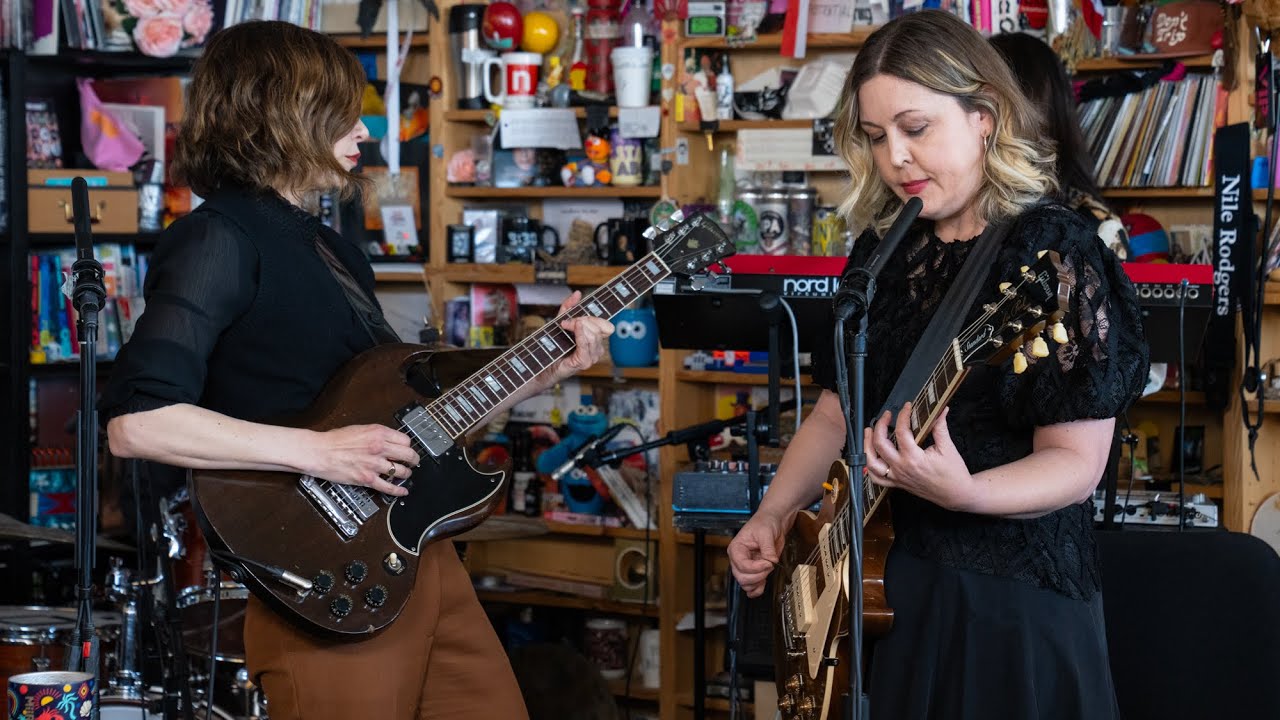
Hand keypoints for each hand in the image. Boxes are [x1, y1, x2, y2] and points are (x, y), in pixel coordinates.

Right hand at [305, 424, 419, 496]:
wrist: (319, 452)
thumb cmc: (334, 440)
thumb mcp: (360, 429)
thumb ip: (377, 435)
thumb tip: (389, 440)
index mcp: (378, 433)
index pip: (405, 440)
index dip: (408, 446)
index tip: (407, 449)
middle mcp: (379, 448)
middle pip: (408, 455)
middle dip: (413, 460)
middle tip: (414, 462)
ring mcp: (374, 464)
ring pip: (401, 471)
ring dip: (406, 474)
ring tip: (406, 474)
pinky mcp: (367, 479)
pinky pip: (388, 487)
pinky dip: (398, 490)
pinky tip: (403, 491)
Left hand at [553, 290, 614, 378]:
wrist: (544, 363)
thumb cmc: (554, 345)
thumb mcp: (562, 321)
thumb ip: (570, 306)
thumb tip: (578, 293)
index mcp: (596, 340)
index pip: (606, 326)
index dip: (593, 318)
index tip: (578, 317)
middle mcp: (597, 349)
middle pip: (598, 328)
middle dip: (582, 320)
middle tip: (566, 322)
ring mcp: (592, 357)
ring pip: (593, 335)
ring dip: (577, 326)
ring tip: (565, 326)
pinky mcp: (584, 362)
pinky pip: (586, 344)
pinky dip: (580, 334)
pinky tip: (573, 329)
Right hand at [727, 509, 790, 597]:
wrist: (773, 523)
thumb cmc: (765, 523)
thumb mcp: (766, 533)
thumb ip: (767, 548)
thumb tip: (771, 561)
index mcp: (736, 548)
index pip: (741, 565)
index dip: (756, 567)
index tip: (769, 563)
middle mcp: (738, 559)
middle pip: (742, 577)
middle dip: (758, 575)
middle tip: (770, 566)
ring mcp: (747, 566)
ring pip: (746, 584)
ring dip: (758, 582)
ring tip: (768, 571)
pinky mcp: (755, 571)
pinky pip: (752, 586)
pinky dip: (757, 589)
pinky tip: (764, 583)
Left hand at [864, 403, 974, 510]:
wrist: (956, 494)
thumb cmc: (953, 474)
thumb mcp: (947, 447)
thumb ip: (940, 427)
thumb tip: (940, 410)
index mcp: (914, 458)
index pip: (901, 431)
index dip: (903, 415)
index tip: (907, 407)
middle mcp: (901, 468)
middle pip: (880, 444)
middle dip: (880, 425)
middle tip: (886, 416)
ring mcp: (897, 477)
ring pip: (872, 462)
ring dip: (867, 445)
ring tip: (868, 431)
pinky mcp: (897, 484)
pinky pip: (876, 478)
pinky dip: (869, 467)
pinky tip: (870, 455)